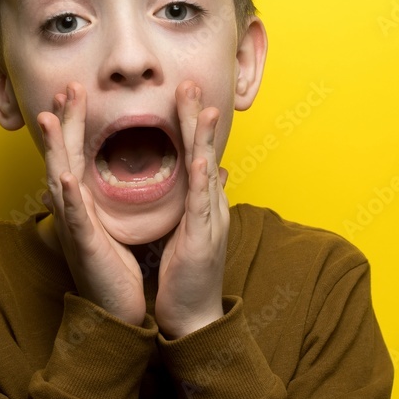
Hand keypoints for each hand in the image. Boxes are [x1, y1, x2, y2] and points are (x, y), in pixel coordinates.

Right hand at [38, 83, 145, 325]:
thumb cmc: (116, 267)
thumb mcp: (116, 223)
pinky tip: (65, 178)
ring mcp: (74, 226)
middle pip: (63, 156)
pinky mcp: (83, 246)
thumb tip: (121, 172)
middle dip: (64, 121)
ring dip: (56, 148)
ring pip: (59, 178)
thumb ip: (115, 196)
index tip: (76, 90)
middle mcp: (73, 209)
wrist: (116, 309)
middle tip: (66, 88)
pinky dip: (68, 197)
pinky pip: (74, 218)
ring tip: (51, 118)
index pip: (77, 152)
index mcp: (84, 201)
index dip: (75, 121)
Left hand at [154, 81, 229, 337]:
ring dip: (202, 138)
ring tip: (201, 107)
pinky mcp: (204, 238)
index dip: (191, 123)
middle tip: (190, 84)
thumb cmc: (188, 274)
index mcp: (202, 201)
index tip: (183, 93)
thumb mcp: (193, 228)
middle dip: (197, 117)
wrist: (193, 315)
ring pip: (207, 170)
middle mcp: (210, 204)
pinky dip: (203, 179)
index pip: (196, 153)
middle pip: (204, 151)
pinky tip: (202, 158)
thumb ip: (202, 198)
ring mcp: (210, 219)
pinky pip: (202, 204)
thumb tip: (215, 171)